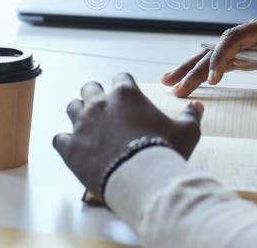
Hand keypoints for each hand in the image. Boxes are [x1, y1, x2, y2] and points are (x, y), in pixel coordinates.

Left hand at [53, 74, 203, 198]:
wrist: (141, 178)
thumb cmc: (164, 151)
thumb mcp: (187, 132)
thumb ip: (191, 116)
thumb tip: (197, 106)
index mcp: (126, 94)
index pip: (121, 78)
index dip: (124, 86)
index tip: (128, 95)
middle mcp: (100, 104)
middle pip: (90, 88)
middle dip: (96, 95)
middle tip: (105, 109)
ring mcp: (82, 125)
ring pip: (72, 107)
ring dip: (79, 114)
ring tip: (88, 125)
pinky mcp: (70, 148)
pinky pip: (59, 138)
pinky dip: (66, 141)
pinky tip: (74, 148)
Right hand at [162, 16, 256, 106]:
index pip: (234, 39)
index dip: (220, 57)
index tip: (212, 78)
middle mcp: (254, 32)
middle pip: (217, 47)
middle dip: (194, 66)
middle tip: (173, 84)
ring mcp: (251, 43)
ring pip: (216, 55)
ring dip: (194, 69)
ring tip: (169, 82)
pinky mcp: (251, 54)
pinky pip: (225, 62)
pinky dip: (208, 72)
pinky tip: (192, 82)